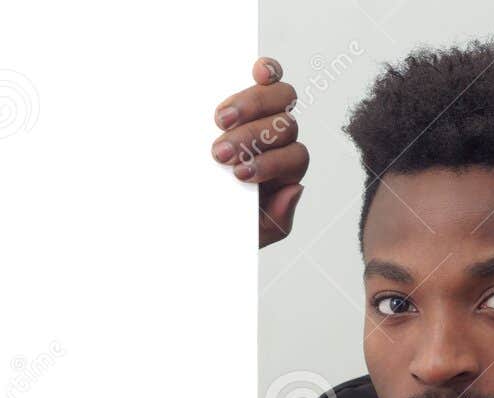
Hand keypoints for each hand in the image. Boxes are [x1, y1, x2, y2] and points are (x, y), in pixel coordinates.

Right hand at [212, 57, 307, 247]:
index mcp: (286, 171)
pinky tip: (257, 70)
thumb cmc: (229, 221)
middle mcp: (283, 142)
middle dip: (253, 138)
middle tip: (220, 152)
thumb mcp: (253, 233)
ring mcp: (267, 116)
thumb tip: (295, 190)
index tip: (240, 174)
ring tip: (219, 120)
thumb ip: (277, 220)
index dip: (271, 163)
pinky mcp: (248, 100)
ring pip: (280, 99)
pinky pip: (270, 78)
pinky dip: (268, 72)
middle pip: (286, 126)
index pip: (295, 158)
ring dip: (250, 107)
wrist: (198, 217)